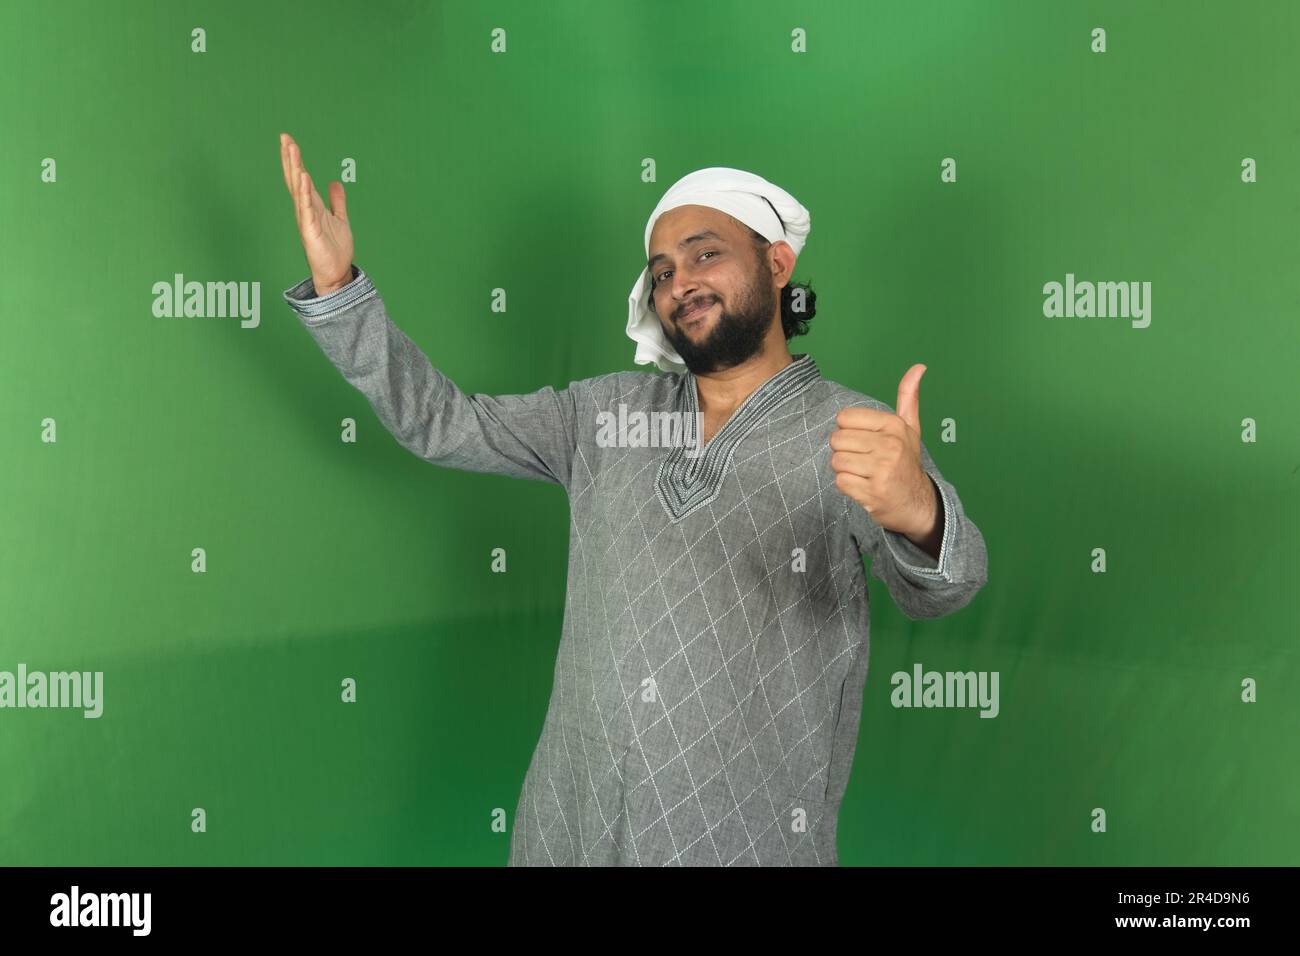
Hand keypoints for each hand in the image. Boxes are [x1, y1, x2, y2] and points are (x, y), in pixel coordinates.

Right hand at [279, 132, 354, 294]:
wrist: (336, 273)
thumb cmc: (335, 249)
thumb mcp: (340, 219)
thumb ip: (337, 201)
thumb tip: (335, 183)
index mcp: (312, 205)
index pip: (301, 177)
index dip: (295, 159)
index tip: (288, 140)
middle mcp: (305, 209)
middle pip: (295, 178)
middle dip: (290, 158)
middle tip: (284, 137)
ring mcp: (306, 218)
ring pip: (298, 189)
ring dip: (295, 169)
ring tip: (292, 150)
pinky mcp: (310, 230)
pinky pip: (306, 208)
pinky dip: (305, 192)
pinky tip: (304, 177)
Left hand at [830, 363, 938, 538]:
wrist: (917, 503)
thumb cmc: (907, 462)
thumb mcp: (909, 428)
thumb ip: (908, 397)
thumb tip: (918, 367)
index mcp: (894, 425)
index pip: (844, 418)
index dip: (848, 431)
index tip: (866, 442)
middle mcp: (890, 445)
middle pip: (837, 440)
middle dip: (845, 452)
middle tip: (865, 461)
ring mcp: (882, 470)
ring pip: (836, 461)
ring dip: (846, 470)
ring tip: (865, 474)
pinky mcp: (873, 493)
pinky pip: (840, 482)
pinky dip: (848, 486)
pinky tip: (865, 487)